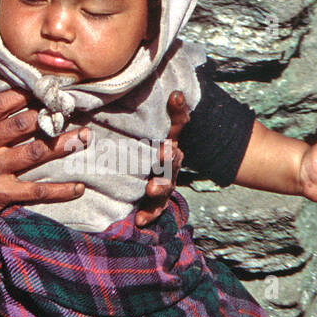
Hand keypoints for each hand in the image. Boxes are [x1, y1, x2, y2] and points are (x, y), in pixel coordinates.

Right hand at [0, 89, 88, 273]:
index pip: (0, 102)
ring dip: (63, 144)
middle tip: (68, 111)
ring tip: (83, 137)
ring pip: (36, 152)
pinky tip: (79, 186)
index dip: (26, 94)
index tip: (43, 90)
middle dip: (49, 116)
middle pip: (24, 123)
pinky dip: (61, 189)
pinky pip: (38, 190)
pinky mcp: (2, 194)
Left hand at [135, 90, 188, 226]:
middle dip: (162, 182)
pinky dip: (148, 216)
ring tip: (146, 201)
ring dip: (155, 199)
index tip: (165, 148)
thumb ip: (177, 111)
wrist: (163, 154)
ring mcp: (160, 187)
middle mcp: (168, 173)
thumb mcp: (172, 125)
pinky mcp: (150, 199)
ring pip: (161, 196)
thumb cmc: (165, 137)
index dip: (170, 153)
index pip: (173, 154)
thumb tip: (176, 94)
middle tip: (153, 184)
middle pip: (168, 178)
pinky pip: (151, 209)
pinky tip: (139, 222)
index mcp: (172, 154)